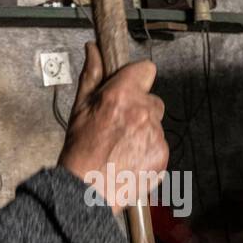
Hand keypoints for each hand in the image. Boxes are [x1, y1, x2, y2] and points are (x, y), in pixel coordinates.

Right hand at [58, 41, 168, 210]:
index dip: (136, 78)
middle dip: (139, 108)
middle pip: (152, 100)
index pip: (146, 70)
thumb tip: (93, 49)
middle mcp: (144, 112)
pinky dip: (148, 151)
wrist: (87, 193)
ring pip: (156, 124)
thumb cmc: (80, 151)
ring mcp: (156, 136)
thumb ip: (92, 75)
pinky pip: (159, 145)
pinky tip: (129, 160)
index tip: (127, 88)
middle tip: (119, 125)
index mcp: (123, 95)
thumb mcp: (79, 108)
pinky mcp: (163, 156)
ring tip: (121, 147)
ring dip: (143, 131)